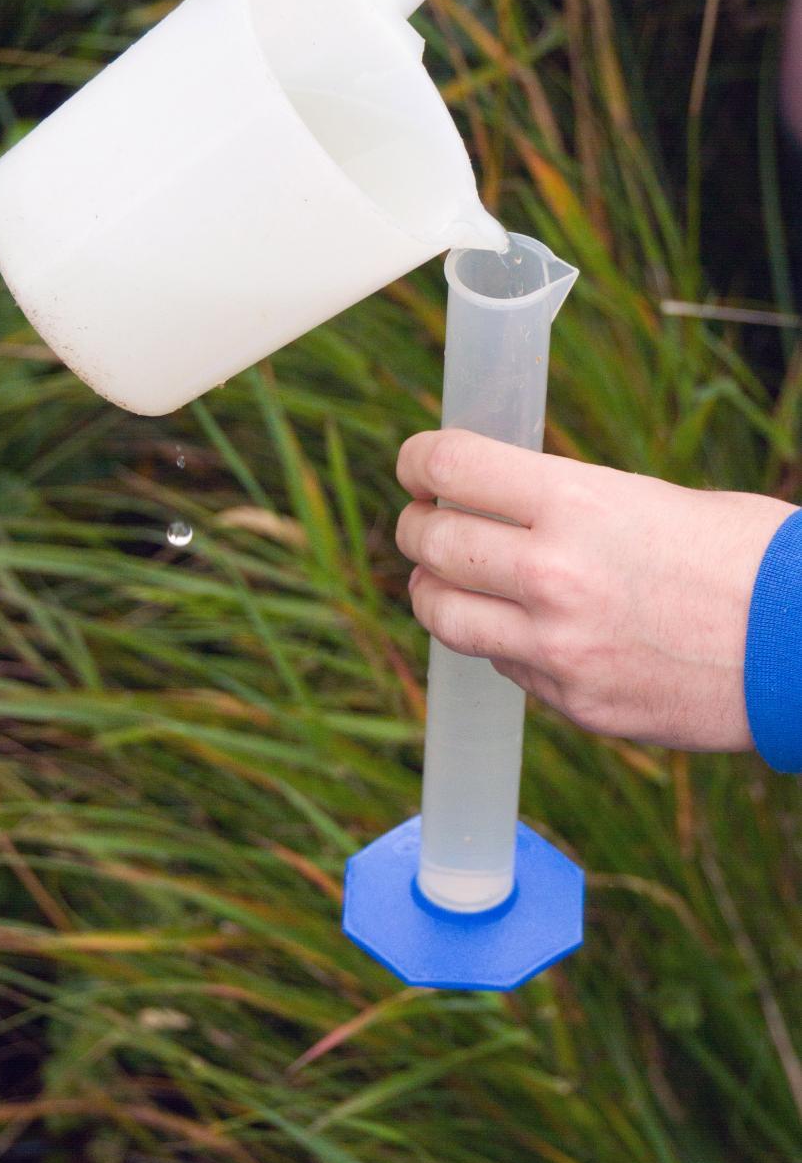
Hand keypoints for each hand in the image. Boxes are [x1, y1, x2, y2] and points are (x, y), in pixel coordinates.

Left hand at [395, 429, 796, 751]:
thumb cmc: (745, 558)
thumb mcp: (650, 499)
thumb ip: (565, 502)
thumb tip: (497, 502)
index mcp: (577, 502)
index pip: (450, 466)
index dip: (417, 459)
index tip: (416, 465)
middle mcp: (553, 574)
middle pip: (429, 543)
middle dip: (416, 526)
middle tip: (425, 522)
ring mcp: (557, 648)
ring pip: (441, 615)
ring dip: (433, 590)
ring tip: (449, 580)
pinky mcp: (572, 703)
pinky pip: (499, 665)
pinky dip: (497, 642)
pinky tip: (525, 628)